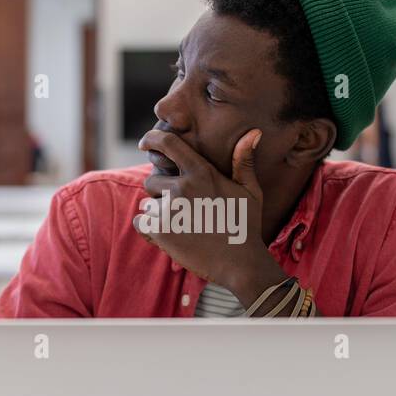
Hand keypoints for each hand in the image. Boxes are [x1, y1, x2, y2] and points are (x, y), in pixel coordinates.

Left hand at [133, 128, 285, 303]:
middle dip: (160, 192)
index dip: (152, 139)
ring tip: (182, 226)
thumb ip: (244, 161)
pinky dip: (149, 228)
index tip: (146, 143)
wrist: (241, 263)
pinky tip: (169, 235)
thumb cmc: (246, 226)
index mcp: (202, 172)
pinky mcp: (162, 230)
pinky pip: (141, 221)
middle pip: (152, 179)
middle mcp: (183, 186)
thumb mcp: (250, 190)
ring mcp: (171, 208)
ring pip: (147, 203)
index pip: (168, 143)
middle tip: (182, 209)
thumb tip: (254, 131)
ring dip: (158, 213)